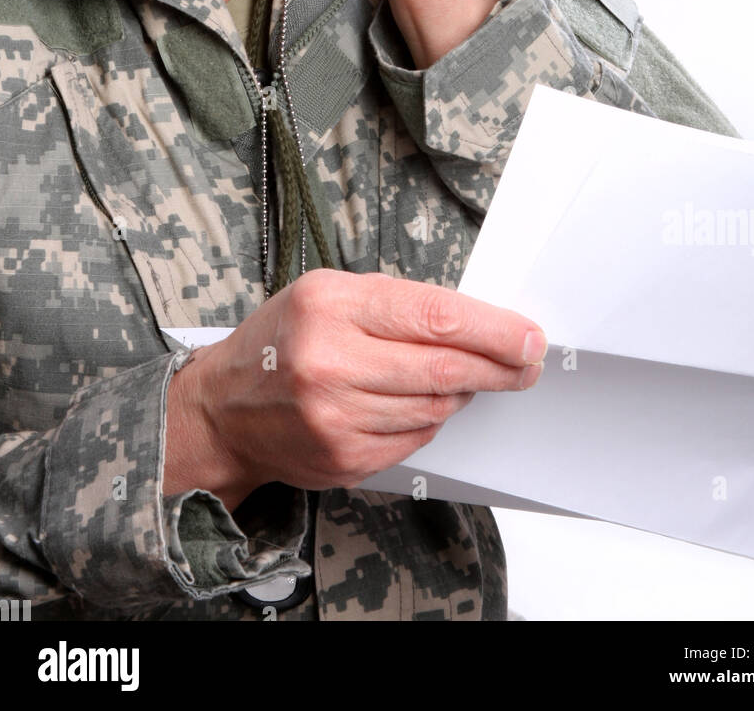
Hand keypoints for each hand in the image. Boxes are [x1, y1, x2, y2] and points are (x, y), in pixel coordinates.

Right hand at [165, 269, 547, 504]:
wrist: (225, 409)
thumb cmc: (285, 339)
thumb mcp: (329, 294)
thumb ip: (396, 304)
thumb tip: (476, 324)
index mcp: (330, 307)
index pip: (435, 318)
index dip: (494, 330)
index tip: (529, 337)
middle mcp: (330, 363)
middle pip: (445, 368)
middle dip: (499, 367)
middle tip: (526, 364)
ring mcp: (336, 418)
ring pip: (436, 406)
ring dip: (460, 391)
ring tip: (459, 375)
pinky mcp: (344, 459)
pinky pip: (416, 439)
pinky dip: (428, 419)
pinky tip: (414, 402)